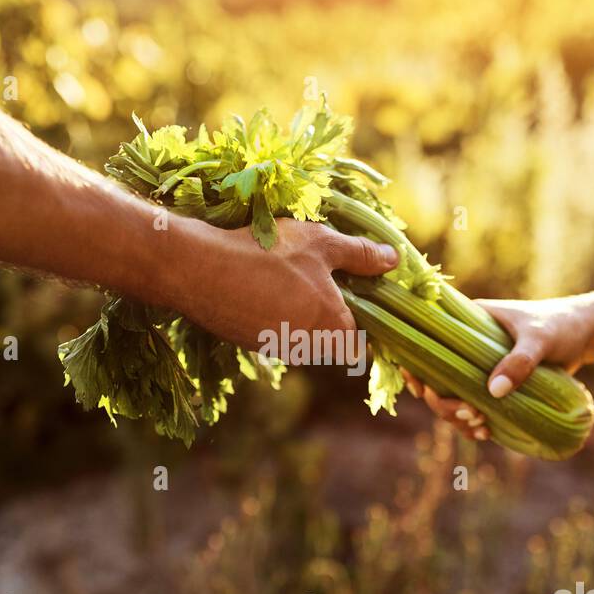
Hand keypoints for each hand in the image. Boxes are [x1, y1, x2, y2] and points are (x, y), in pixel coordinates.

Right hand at [183, 217, 398, 348]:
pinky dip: (272, 311)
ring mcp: (277, 349)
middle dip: (327, 309)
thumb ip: (361, 255)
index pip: (360, 334)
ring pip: (301, 333)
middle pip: (331, 335)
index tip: (347, 285)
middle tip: (312, 271)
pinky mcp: (250, 344)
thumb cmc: (268, 253)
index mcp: (333, 328)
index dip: (358, 310)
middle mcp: (308, 349)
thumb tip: (394, 260)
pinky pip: (274, 330)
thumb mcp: (321, 243)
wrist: (199, 269)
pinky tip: (258, 282)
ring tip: (282, 272)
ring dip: (298, 309)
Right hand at [403, 295, 593, 439]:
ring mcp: (479, 368)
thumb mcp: (539, 339)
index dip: (416, 369)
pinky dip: (473, 423)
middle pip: (436, 380)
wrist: (585, 334)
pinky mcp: (495, 384)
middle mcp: (466, 346)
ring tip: (480, 428)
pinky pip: (473, 406)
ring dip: (457, 417)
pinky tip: (485, 433)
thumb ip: (519, 362)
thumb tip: (493, 392)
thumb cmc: (560, 326)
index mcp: (467, 323)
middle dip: (444, 404)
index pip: (428, 345)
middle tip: (470, 415)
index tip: (422, 391)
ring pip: (452, 397)